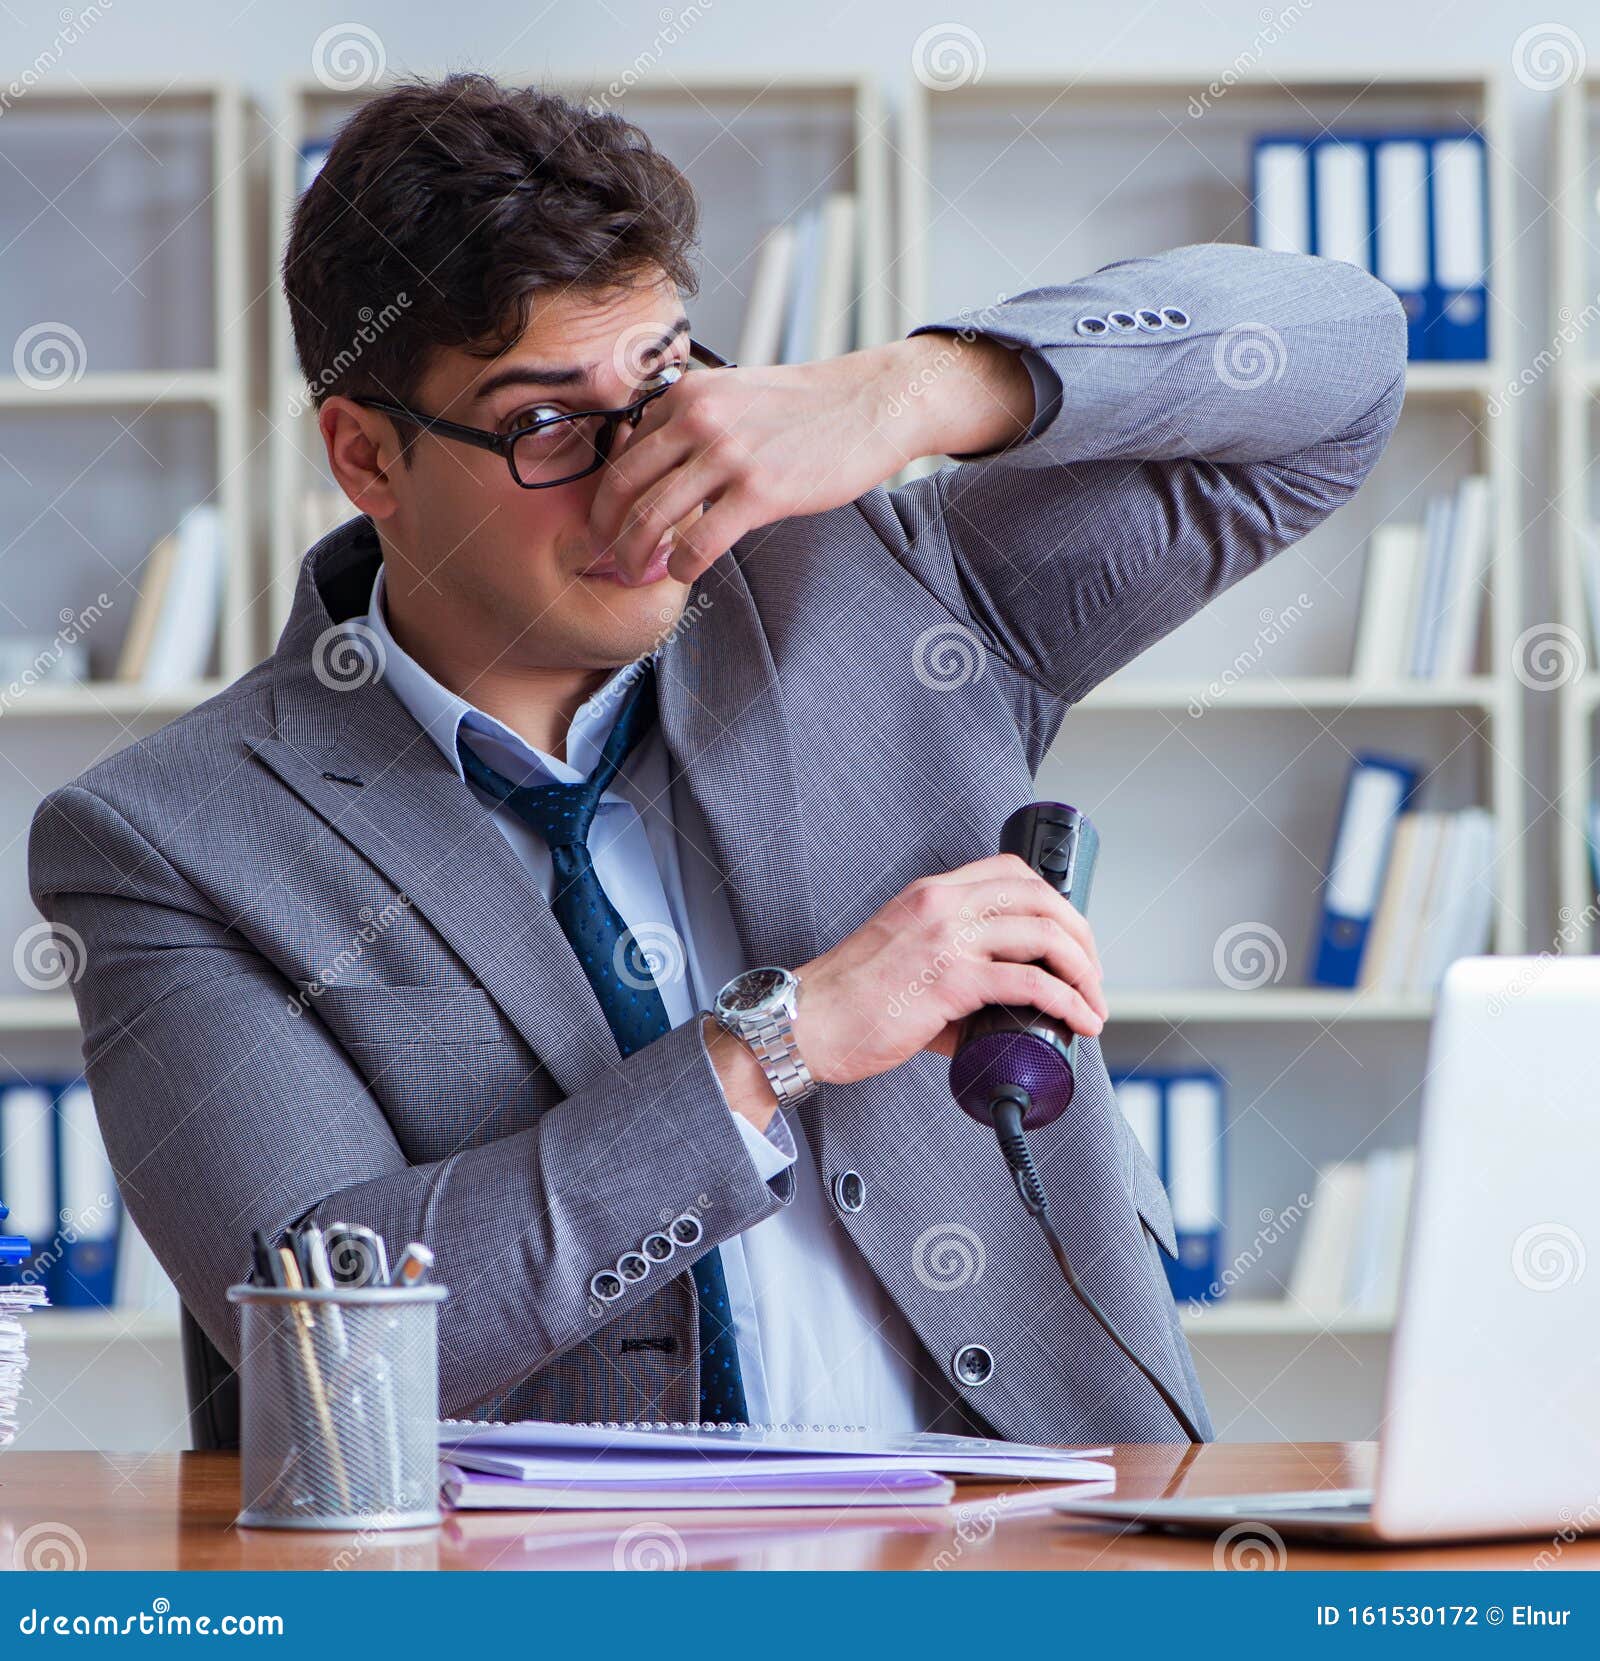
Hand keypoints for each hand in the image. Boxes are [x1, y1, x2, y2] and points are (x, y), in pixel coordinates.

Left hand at [587, 333, 1032, 586]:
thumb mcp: (737, 395)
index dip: (607, 496)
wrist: (871, 404)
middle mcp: (699, 418)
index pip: (624, 452)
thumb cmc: (806, 408)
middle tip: (606, 557)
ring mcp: (728, 454)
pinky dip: (682, 565)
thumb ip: (693, 422)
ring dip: (635, 555)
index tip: (607, 525)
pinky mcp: (760, 490)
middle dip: (606, 530)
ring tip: (636, 574)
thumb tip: (657, 468)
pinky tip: (685, 574)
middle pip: (623, 485)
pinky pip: (699, 540)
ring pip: (652, 516)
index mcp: (688, 395)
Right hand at [789, 853, 1107, 1088]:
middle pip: (1041, 898)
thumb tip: (995, 1013)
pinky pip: (1030, 982)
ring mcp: (947, 939)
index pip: (1011, 871)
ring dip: (1083, 971)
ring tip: (1092, 1002)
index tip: (1068, 936)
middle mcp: (942, 906)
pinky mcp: (950, 980)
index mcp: (930, 894)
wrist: (806, 1023)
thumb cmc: (847, 999)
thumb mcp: (902, 958)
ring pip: (1045, 934)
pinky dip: (1066, 1001)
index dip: (1053, 900)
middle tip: (1091, 974)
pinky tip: (1076, 1019)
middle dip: (1082, 937)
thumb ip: (951, 970)